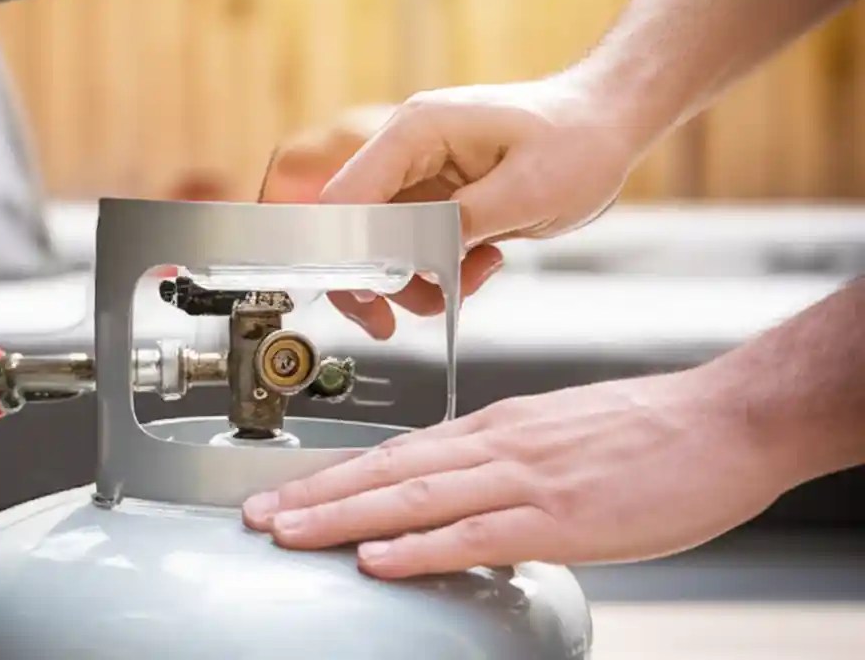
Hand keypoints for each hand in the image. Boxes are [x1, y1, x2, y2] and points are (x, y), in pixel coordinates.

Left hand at [242, 368, 786, 578]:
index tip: (288, 492)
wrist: (725, 421)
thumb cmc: (650, 432)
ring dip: (341, 516)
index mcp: (496, 428)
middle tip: (255, 515)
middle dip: (315, 494)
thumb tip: (463, 493)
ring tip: (286, 532)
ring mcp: (526, 480)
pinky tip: (376, 559)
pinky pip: (476, 534)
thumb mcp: (558, 436)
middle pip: (387, 471)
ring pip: (413, 497)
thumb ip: (505, 464)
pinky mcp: (562, 517)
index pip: (397, 453)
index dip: (335, 475)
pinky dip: (419, 547)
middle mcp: (497, 446)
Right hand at [260, 77, 642, 338]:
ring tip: (466, 284)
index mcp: (416, 132)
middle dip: (370, 281)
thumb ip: (464, 222)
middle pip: (352, 228)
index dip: (345, 251)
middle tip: (388, 322)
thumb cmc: (578, 139)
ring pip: (381, 246)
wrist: (607, 126)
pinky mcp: (437, 198)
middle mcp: (407, 151)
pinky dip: (437, 272)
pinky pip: (414, 247)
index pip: (347, 196)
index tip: (367, 295)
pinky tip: (479, 266)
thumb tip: (417, 256)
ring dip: (413, 282)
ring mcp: (420, 175)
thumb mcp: (528, 189)